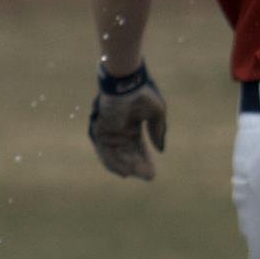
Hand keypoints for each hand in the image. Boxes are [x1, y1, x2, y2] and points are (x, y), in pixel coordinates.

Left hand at [88, 62, 166, 180]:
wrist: (127, 83)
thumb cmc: (143, 94)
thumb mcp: (157, 113)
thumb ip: (158, 130)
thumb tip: (160, 150)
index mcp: (132, 126)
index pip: (138, 148)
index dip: (144, 160)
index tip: (152, 172)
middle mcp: (119, 132)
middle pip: (128, 155)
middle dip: (138, 166)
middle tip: (148, 176)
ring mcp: (108, 132)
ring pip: (117, 156)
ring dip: (128, 167)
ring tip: (140, 175)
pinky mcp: (99, 132)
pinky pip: (105, 153)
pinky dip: (114, 163)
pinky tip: (125, 172)